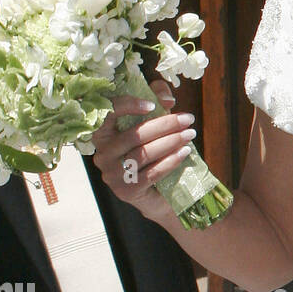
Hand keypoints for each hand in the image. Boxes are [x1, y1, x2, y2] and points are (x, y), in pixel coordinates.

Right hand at [89, 79, 194, 225]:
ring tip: (190, 134)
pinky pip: (150, 173)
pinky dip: (170, 161)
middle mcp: (102, 154)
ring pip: (142, 154)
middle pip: (132, 135)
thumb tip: (166, 98)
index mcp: (103, 135)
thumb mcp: (155, 123)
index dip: (127, 106)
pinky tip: (185, 152)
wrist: (158, 194)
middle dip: (164, 125)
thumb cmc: (154, 152)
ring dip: (170, 142)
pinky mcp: (126, 191)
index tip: (153, 104)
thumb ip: (157, 100)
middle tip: (188, 119)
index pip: (106, 114)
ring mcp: (112, 175)